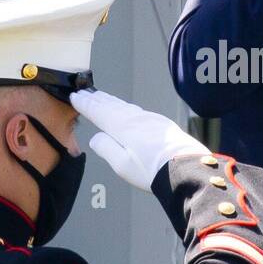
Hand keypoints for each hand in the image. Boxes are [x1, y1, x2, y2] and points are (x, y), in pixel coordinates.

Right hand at [70, 89, 210, 190]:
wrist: (187, 169)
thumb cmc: (152, 171)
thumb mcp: (122, 164)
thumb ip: (106, 148)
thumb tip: (96, 137)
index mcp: (123, 126)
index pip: (99, 112)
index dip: (86, 104)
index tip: (75, 96)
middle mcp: (136, 118)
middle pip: (112, 105)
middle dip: (97, 99)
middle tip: (85, 92)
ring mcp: (151, 119)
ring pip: (125, 106)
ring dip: (111, 101)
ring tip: (102, 97)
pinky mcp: (163, 124)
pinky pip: (138, 111)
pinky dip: (126, 107)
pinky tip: (127, 110)